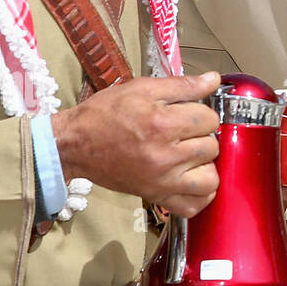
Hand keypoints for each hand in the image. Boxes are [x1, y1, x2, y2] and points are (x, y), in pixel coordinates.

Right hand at [50, 71, 220, 218]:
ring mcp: (161, 181)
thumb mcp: (143, 88)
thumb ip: (183, 85)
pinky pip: (193, 206)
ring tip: (193, 155)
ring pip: (210, 179)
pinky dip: (200, 195)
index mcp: (162, 124)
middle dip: (203, 136)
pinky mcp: (155, 197)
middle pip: (212, 147)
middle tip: (186, 132)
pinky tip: (192, 178)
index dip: (202, 112)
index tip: (189, 113)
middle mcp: (164, 156)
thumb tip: (213, 79)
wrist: (73, 144)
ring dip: (206, 165)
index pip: (210, 119)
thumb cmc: (105, 114)